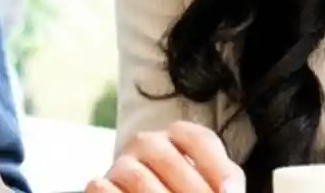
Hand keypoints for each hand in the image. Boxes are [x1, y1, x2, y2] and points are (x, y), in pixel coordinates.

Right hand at [86, 122, 244, 192]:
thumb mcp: (208, 186)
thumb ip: (224, 185)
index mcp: (178, 136)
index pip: (199, 140)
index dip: (218, 169)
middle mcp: (147, 142)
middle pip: (169, 160)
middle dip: (192, 191)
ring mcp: (121, 163)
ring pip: (137, 177)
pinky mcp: (99, 184)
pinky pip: (103, 189)